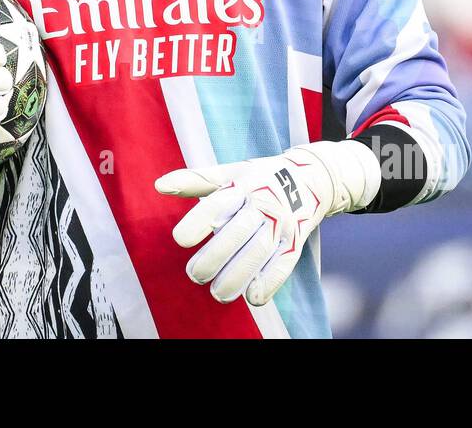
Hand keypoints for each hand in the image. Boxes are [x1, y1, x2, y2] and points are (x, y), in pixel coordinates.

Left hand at [154, 141, 379, 305]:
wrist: (312, 178)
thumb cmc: (259, 178)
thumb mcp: (230, 173)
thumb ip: (195, 181)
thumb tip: (159, 186)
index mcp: (242, 184)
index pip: (218, 203)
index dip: (199, 221)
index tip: (179, 240)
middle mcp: (263, 203)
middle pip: (238, 231)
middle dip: (215, 256)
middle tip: (194, 274)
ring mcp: (281, 223)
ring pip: (259, 251)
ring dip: (237, 275)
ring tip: (217, 293)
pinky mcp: (296, 241)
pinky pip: (284, 264)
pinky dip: (270, 282)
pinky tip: (252, 297)